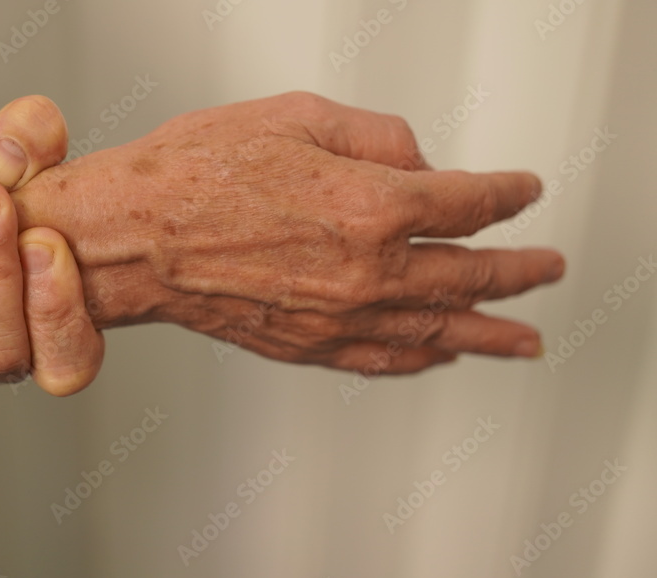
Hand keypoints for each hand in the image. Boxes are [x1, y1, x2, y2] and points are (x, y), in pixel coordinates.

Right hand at [12, 92, 565, 373]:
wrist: (132, 239)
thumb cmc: (192, 176)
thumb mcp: (296, 117)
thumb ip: (376, 137)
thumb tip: (418, 162)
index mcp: (371, 207)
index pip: (470, 203)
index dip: (507, 194)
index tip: (521, 191)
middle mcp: (365, 272)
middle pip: (470, 274)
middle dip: (519, 271)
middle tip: (546, 270)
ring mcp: (337, 318)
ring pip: (438, 329)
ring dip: (490, 334)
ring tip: (522, 342)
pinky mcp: (305, 345)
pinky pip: (382, 360)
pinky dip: (421, 360)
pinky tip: (439, 358)